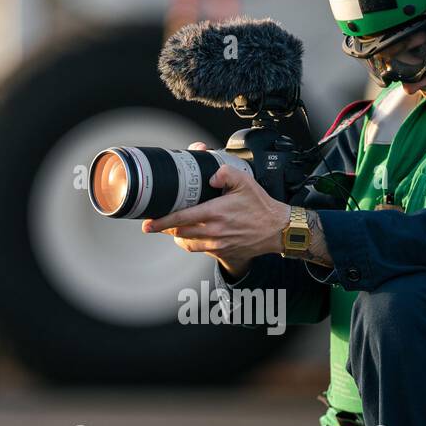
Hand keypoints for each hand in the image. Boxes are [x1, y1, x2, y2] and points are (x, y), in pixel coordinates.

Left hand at [142, 141, 289, 278]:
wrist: (277, 230)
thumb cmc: (261, 206)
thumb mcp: (245, 181)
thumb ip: (225, 173)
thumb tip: (210, 176)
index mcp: (216, 212)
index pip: (181, 218)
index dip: (161, 222)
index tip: (148, 223)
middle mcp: (214, 231)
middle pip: (179, 232)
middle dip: (165, 227)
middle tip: (158, 221)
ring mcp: (218, 244)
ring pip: (186, 243)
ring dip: (177, 236)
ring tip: (173, 228)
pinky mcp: (222, 252)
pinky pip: (199, 250)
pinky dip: (191, 243)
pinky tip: (191, 235)